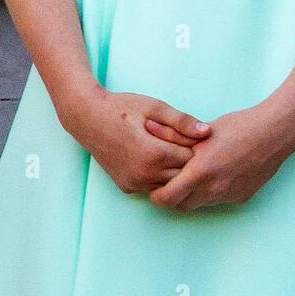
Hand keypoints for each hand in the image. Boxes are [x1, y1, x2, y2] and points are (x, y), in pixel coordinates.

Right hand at [70, 89, 211, 195]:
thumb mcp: (154, 107)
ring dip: (171, 168)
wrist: (86, 118)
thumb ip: (182, 121)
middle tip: (178, 140)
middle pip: (182, 174)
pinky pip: (152, 186)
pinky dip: (157, 175)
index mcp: (153, 155)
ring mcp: (134, 184)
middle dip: (184, 158)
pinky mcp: (127, 187)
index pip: (190, 158)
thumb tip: (208, 132)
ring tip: (165, 147)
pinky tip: (152, 157)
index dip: (191, 144)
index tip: (185, 132)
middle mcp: (144, 175)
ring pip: (168, 183)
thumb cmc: (121, 108)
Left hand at [147, 96, 294, 211]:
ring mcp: (229, 196)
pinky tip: (216, 174)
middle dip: (172, 197)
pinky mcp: (241, 197)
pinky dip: (212, 192)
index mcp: (200, 172)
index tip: (153, 188)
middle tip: (168, 183)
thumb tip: (147, 126)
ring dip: (192, 195)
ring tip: (192, 176)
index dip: (156, 196)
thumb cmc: (238, 127)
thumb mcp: (202, 131)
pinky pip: (219, 200)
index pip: (167, 198)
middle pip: (181, 205)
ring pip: (200, 204)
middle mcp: (213, 189)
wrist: (274, 133)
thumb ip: (172, 134)